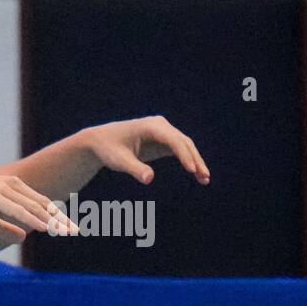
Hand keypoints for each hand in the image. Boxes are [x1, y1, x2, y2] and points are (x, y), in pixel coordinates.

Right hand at [0, 171, 78, 246]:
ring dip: (51, 221)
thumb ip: (4, 227)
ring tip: (66, 232)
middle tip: (76, 231)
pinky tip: (45, 228)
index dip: (55, 216)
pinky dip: (34, 219)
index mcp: (12, 188)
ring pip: (34, 208)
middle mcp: (11, 186)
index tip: (69, 228)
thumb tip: (24, 238)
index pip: (40, 203)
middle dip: (60, 219)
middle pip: (42, 205)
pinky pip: (19, 210)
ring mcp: (3, 190)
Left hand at [87, 116, 209, 185]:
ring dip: (195, 161)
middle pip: (184, 142)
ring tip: (205, 179)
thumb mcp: (119, 161)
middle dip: (195, 160)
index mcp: (150, 126)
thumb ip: (134, 169)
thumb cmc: (109, 149)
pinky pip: (180, 151)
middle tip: (205, 177)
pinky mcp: (163, 141)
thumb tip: (149, 179)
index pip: (173, 140)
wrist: (101, 142)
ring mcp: (164, 132)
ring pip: (185, 146)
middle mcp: (160, 126)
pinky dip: (189, 161)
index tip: (191, 170)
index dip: (184, 155)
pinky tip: (196, 174)